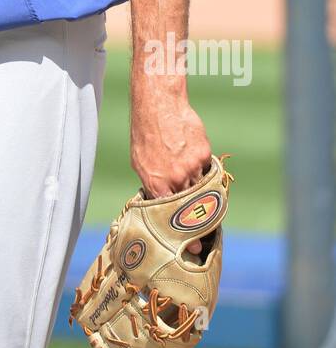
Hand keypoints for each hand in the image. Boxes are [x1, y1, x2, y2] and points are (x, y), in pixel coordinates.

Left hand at [131, 100, 211, 254]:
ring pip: (201, 189)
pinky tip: (192, 158)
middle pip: (190, 207)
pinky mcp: (203, 154)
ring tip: (193, 186)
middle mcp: (175, 178)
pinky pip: (206, 170)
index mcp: (156, 182)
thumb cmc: (145, 133)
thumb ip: (152, 183)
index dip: (183, 232)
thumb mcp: (140, 162)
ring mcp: (191, 166)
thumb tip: (160, 201)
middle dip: (197, 222)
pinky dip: (202, 169)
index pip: (170, 215)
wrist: (159, 104)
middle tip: (202, 232)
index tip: (193, 243)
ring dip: (199, 191)